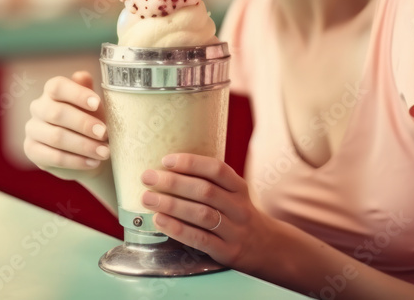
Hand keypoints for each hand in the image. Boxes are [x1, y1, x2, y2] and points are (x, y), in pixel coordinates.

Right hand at [23, 71, 110, 180]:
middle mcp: (39, 107)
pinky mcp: (32, 150)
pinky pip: (53, 157)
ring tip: (104, 152)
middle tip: (104, 133)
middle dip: (84, 124)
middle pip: (57, 113)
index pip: (58, 86)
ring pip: (56, 137)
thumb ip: (88, 90)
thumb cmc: (92, 121)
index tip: (97, 103)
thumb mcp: (94, 106)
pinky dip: (76, 161)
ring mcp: (33, 129)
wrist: (89, 151)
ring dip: (83, 145)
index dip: (77, 94)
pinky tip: (93, 162)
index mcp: (52, 90)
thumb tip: (82, 75)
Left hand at [140, 153, 280, 274]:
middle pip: (205, 191)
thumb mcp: (232, 194)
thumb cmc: (236, 215)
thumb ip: (209, 183)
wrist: (265, 247)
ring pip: (202, 214)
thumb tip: (166, 170)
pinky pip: (200, 239)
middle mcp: (239, 207)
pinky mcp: (226, 252)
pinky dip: (178, 229)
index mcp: (239, 187)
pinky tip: (160, 221)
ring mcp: (234, 231)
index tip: (165, 160)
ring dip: (172, 205)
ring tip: (148, 198)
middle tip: (148, 177)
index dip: (191, 163)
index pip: (217, 169)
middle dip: (173, 182)